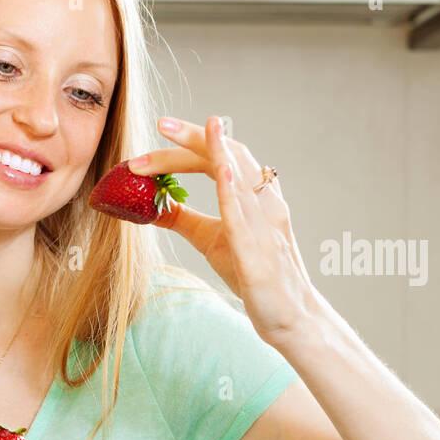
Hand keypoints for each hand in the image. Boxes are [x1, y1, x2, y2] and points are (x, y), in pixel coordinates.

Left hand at [128, 115, 319, 345]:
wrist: (289, 317)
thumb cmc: (253, 274)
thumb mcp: (210, 240)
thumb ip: (184, 219)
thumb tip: (150, 204)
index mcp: (255, 197)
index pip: (222, 158)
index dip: (192, 141)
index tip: (161, 128)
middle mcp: (265, 203)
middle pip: (232, 156)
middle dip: (195, 137)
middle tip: (161, 123)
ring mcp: (265, 226)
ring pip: (243, 177)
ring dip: (214, 152)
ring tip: (193, 129)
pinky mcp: (259, 254)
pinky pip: (246, 217)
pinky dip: (233, 191)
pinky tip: (223, 170)